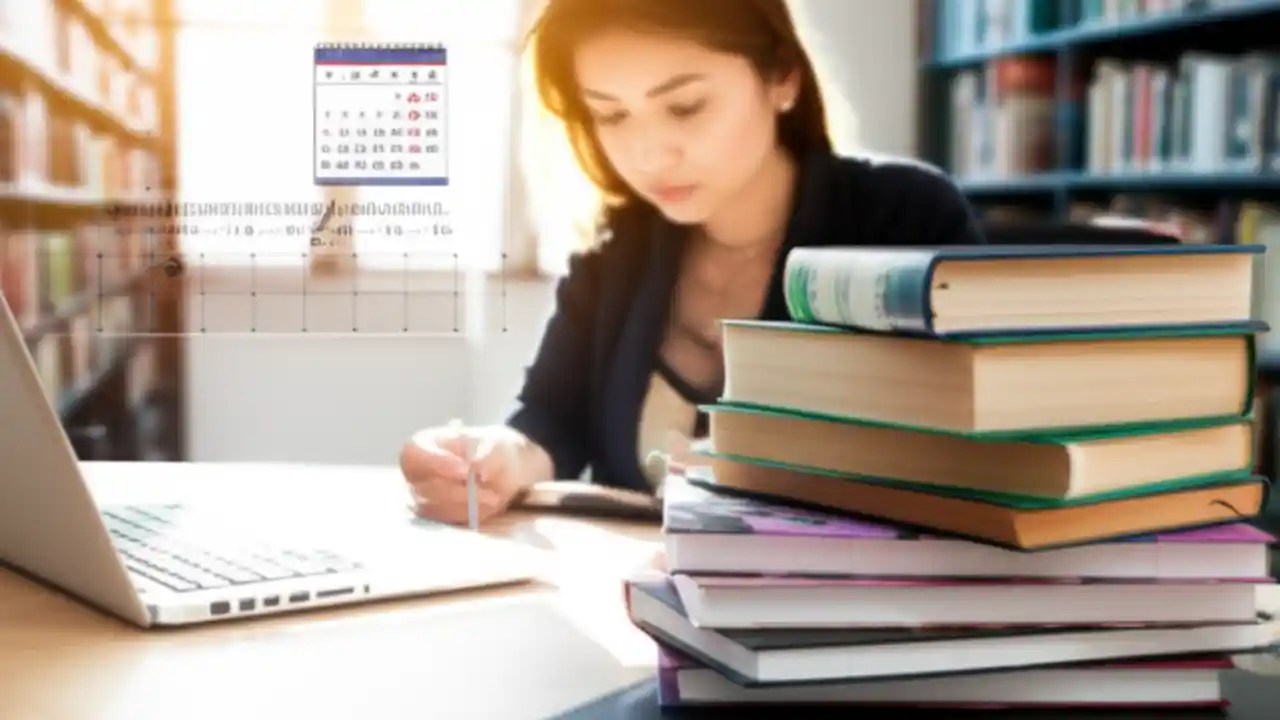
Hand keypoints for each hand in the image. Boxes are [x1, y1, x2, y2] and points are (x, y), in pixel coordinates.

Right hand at [399, 423, 551, 525]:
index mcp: (421, 446)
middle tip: (490, 493)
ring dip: (467, 507)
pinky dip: (471, 515)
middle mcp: (416, 475)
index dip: (438, 464)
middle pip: (425, 489)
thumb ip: (487, 453)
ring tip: (495, 498)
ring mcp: (424, 498)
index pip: (415, 456)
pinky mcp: (438, 517)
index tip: (467, 471)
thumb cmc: (493, 448)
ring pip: (436, 509)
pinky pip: (449, 521)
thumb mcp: (496, 443)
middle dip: (460, 493)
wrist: (505, 468)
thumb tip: (478, 469)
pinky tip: (489, 506)